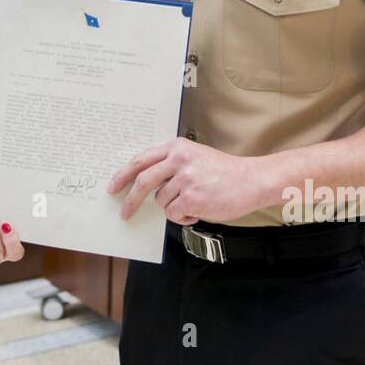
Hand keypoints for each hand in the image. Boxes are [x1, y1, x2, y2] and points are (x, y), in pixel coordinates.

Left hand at [107, 138, 258, 224]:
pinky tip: (200, 209)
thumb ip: (171, 164)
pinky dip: (184, 217)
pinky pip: (174, 214)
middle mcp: (179, 160)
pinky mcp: (192, 198)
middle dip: (130, 200)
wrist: (252, 180)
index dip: (123, 175)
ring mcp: (185, 179)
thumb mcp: (196, 157)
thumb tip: (145, 183)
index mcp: (177, 147)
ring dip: (174, 207)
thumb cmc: (224, 172)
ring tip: (195, 201)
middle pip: (142, 181)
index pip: (141, 160)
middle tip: (124, 212)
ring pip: (162, 201)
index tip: (113, 186)